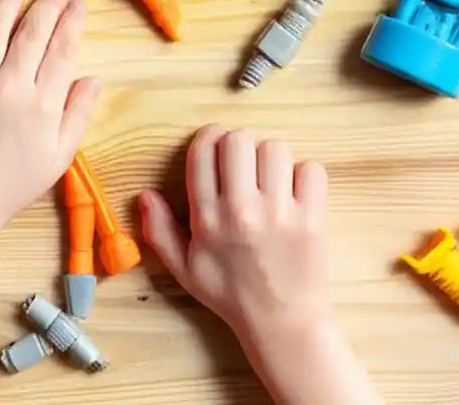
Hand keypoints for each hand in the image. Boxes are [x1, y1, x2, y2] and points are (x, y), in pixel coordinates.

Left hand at [0, 0, 99, 235]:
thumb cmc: (15, 183)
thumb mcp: (60, 157)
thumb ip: (78, 115)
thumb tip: (93, 78)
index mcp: (43, 104)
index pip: (62, 51)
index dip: (72, 23)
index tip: (78, 3)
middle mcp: (11, 86)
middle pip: (33, 32)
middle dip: (48, 0)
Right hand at [138, 126, 330, 337]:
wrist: (282, 322)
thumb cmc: (231, 295)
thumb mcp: (183, 269)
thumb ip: (159, 231)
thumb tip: (145, 195)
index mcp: (207, 219)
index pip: (203, 150)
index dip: (208, 137)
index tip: (214, 146)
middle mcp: (242, 210)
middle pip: (239, 140)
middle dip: (238, 143)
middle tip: (242, 164)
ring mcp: (281, 213)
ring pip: (276, 148)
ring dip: (271, 158)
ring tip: (269, 179)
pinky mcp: (313, 218)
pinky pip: (311, 169)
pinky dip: (303, 175)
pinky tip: (294, 192)